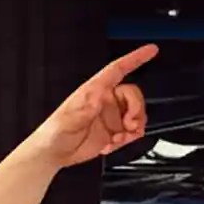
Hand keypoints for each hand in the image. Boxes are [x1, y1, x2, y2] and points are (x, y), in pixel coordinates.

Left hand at [22, 43, 158, 167]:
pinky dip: (129, 138)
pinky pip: (132, 132)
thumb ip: (89, 106)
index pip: (118, 70)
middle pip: (134, 95)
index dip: (135, 58)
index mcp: (94, 92)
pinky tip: (114, 143)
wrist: (53, 153)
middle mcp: (104, 102)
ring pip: (136, 114)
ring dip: (134, 127)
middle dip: (137, 110)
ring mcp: (109, 118)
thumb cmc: (54, 132)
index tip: (151, 50)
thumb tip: (104, 96)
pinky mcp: (111, 133)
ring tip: (120, 137)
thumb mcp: (70, 117)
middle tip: (129, 123)